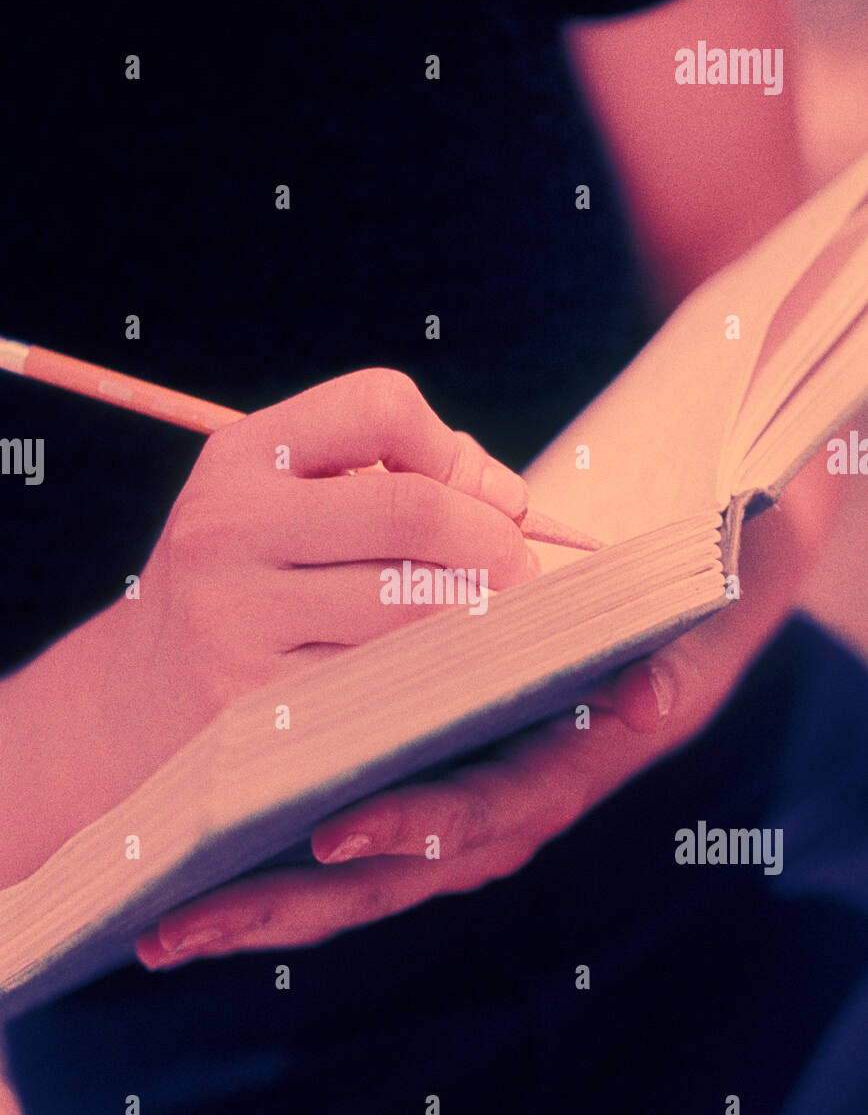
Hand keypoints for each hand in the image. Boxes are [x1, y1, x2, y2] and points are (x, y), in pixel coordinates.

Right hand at [1, 367, 533, 889]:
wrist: (142, 699)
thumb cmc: (253, 586)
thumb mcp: (287, 504)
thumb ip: (400, 474)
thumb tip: (508, 502)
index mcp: (241, 458)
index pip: (381, 406)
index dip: (449, 450)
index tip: (472, 496)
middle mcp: (227, 530)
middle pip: (412, 510)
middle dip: (494, 540)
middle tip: (521, 571)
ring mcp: (233, 622)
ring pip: (414, 608)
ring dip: (478, 616)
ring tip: (489, 624)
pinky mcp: (252, 708)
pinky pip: (388, 685)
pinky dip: (437, 679)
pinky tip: (442, 679)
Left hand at [135, 441, 839, 967]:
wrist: (649, 654)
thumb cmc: (646, 641)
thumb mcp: (660, 650)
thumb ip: (654, 671)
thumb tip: (646, 702)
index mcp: (550, 782)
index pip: (479, 820)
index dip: (410, 833)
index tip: (332, 839)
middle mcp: (492, 819)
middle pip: (387, 882)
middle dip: (289, 906)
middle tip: (190, 924)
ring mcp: (445, 819)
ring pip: (349, 884)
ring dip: (256, 905)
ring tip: (166, 932)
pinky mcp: (403, 804)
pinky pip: (329, 847)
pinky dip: (267, 870)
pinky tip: (196, 893)